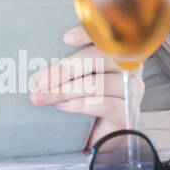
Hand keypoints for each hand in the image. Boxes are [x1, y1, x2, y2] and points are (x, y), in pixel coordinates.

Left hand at [28, 24, 144, 149]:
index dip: (88, 34)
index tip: (65, 38)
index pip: (107, 36)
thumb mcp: (74, 75)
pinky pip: (106, 105)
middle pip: (101, 60)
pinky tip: (63, 106)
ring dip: (65, 90)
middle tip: (39, 80)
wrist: (97, 135)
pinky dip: (81, 105)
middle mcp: (129, 68)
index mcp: (116, 51)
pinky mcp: (128, 113)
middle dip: (65, 70)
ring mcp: (131, 91)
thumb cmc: (82, 98)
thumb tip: (38, 61)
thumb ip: (66, 63)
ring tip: (42, 96)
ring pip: (99, 84)